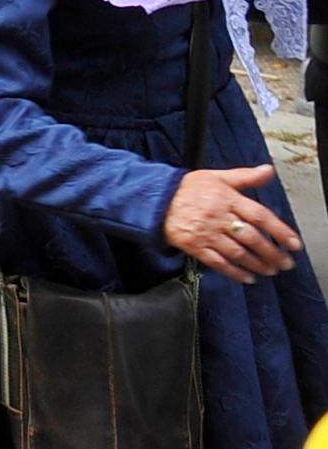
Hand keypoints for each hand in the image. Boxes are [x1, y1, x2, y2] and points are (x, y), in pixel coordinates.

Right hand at [167, 165, 302, 281]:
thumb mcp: (216, 177)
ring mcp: (206, 233)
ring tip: (270, 270)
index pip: (259, 216)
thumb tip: (268, 170)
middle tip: (286, 263)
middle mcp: (218, 216)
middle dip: (272, 253)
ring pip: (238, 253)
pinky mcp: (194, 246)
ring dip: (257, 264)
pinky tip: (248, 278)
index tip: (294, 244)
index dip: (280, 231)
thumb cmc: (187, 188)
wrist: (155, 199)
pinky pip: (218, 263)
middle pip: (252, 238)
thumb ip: (245, 176)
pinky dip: (235, 273)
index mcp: (226, 198)